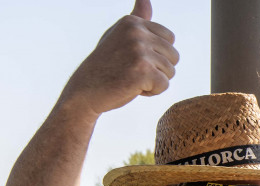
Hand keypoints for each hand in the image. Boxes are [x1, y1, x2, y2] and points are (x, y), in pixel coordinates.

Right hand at [59, 0, 178, 117]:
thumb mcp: (120, 36)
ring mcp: (139, 51)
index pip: (169, 38)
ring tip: (131, 78)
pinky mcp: (142, 71)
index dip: (157, 54)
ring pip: (170, 71)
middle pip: (174, 56)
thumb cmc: (106, 65)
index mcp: (132, 22)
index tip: (134, 58)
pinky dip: (152, 92)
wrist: (85, 90)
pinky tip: (132, 88)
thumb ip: (138, 19)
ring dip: (154, 81)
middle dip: (158, 68)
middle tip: (133, 71)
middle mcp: (136, 32)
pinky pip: (164, 85)